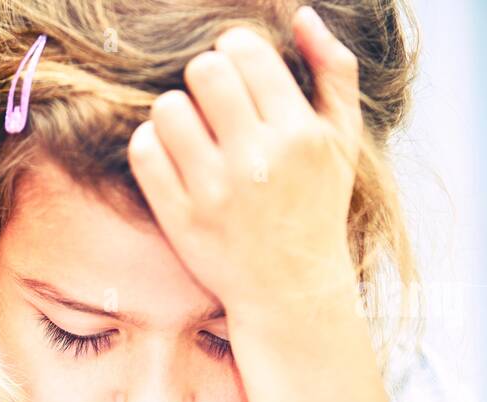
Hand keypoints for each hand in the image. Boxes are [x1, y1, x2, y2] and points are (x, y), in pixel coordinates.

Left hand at [127, 6, 362, 330]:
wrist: (290, 289)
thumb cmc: (317, 206)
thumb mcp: (343, 140)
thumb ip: (333, 71)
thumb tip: (303, 15)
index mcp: (298, 133)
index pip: (245, 52)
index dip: (233, 49)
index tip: (235, 70)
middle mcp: (257, 160)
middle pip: (203, 71)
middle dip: (204, 76)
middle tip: (211, 99)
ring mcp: (214, 192)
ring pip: (167, 108)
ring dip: (174, 111)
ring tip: (190, 129)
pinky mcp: (180, 218)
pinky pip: (143, 152)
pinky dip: (151, 145)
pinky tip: (171, 155)